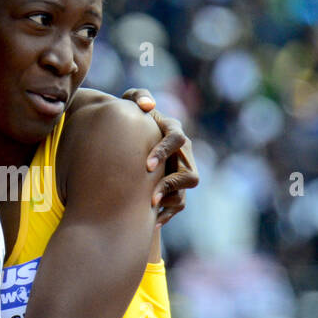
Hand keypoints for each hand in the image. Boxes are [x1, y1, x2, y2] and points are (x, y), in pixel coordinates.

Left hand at [121, 88, 198, 225]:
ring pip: (184, 193)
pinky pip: (177, 206)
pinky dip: (166, 215)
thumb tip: (148, 105)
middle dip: (170, 185)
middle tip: (149, 196)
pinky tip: (150, 221)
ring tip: (148, 208)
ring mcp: (181, 173)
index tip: (146, 166)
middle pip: (190, 174)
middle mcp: (182, 154)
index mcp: (174, 132)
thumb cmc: (129, 119)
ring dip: (168, 202)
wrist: (127, 141)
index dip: (164, 152)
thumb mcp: (131, 102)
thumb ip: (138, 96)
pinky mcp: (175, 190)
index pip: (176, 139)